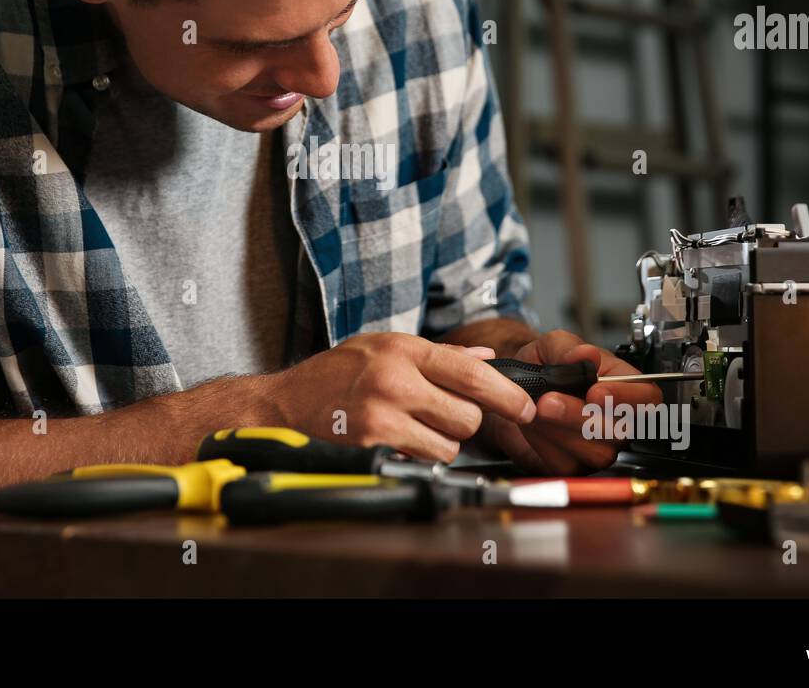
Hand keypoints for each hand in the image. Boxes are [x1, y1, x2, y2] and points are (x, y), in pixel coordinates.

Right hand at [266, 332, 535, 462]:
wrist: (283, 403)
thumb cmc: (334, 374)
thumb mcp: (383, 348)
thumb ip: (436, 355)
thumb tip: (486, 356)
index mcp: (402, 349)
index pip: (471, 371)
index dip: (506, 393)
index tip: (525, 407)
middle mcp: (395, 379)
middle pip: (468, 414)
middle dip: (463, 422)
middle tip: (440, 416)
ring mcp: (383, 414)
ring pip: (450, 444)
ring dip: (440, 443)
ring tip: (411, 429)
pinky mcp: (372, 445)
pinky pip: (422, 460)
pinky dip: (417, 457)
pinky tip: (394, 442)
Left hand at [479, 330, 662, 473]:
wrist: (514, 391)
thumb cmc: (542, 368)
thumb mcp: (549, 346)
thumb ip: (566, 347)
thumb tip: (586, 354)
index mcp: (621, 386)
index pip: (648, 397)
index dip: (627, 397)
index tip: (596, 391)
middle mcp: (616, 420)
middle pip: (620, 430)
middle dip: (581, 416)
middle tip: (549, 400)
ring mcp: (597, 446)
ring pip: (596, 452)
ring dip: (561, 430)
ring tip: (537, 409)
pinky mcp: (574, 465)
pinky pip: (567, 464)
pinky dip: (545, 444)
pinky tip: (533, 425)